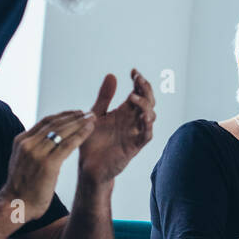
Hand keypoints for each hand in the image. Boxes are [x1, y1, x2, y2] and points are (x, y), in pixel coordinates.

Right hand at [0, 110, 95, 218]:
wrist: (15, 204)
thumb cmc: (22, 187)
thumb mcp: (22, 161)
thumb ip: (32, 149)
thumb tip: (44, 141)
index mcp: (21, 141)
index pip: (45, 122)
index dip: (63, 115)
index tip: (76, 113)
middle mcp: (28, 143)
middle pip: (55, 124)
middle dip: (74, 116)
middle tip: (89, 113)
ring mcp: (37, 153)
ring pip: (63, 132)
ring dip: (80, 123)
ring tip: (93, 118)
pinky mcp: (48, 163)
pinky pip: (68, 145)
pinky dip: (80, 135)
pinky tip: (90, 130)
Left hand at [78, 70, 156, 184]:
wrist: (88, 166)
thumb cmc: (92, 142)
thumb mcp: (96, 114)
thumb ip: (104, 97)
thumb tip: (112, 75)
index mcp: (124, 112)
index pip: (138, 93)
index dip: (139, 82)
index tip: (134, 72)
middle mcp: (132, 121)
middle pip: (148, 101)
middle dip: (145, 89)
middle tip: (138, 80)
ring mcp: (134, 133)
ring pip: (150, 116)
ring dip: (145, 106)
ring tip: (133, 97)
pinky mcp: (134, 146)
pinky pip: (146, 135)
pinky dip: (148, 126)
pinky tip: (143, 117)